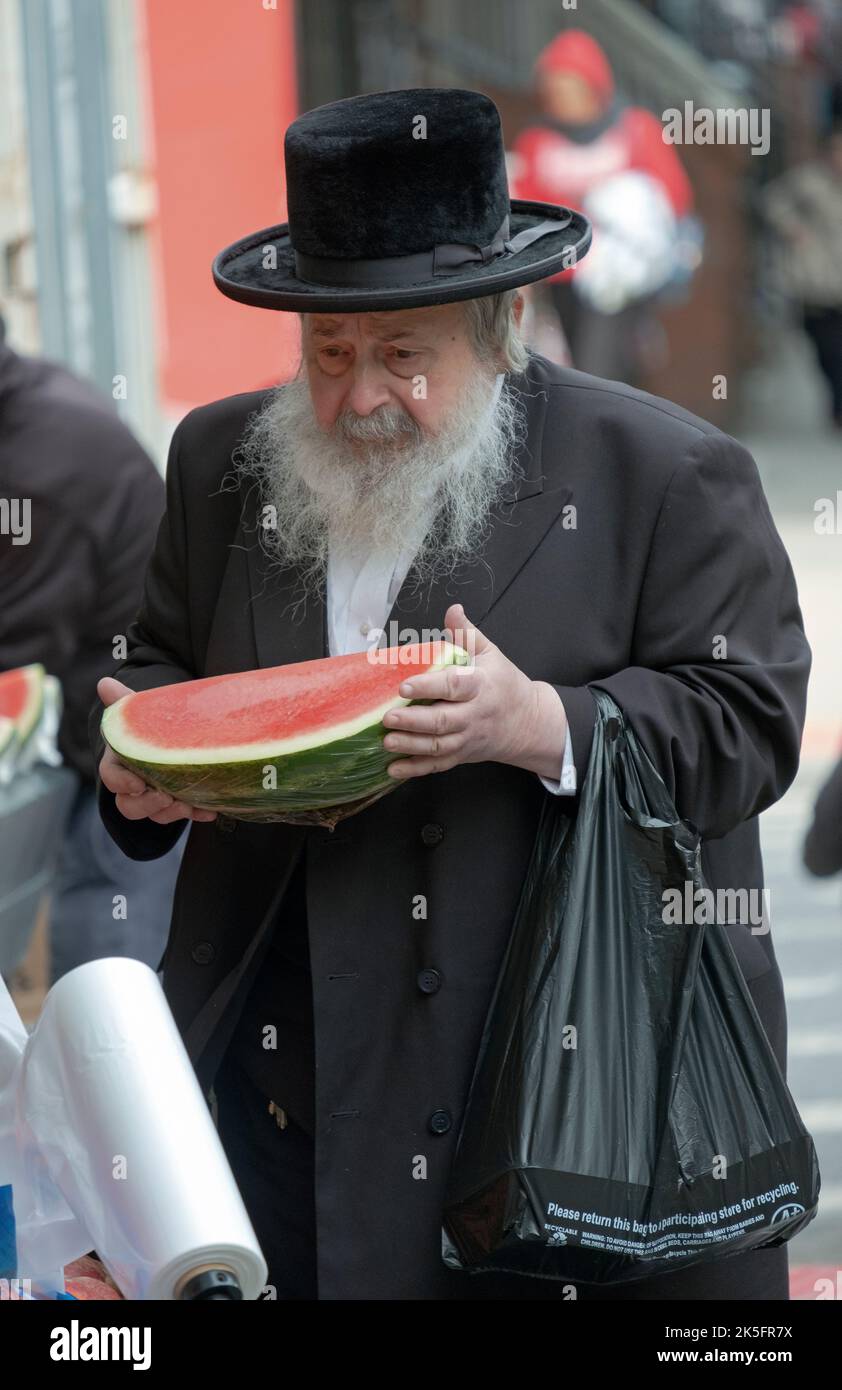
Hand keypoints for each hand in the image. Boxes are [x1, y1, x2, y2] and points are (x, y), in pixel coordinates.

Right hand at [97, 677, 216, 824]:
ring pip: (156, 815)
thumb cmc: (148, 723)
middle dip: (147, 805)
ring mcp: (153, 799)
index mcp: (118, 762)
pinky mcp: (175, 805)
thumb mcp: (138, 710)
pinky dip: (197, 814)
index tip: (138, 784)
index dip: (121, 783)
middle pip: (129, 806)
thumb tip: (104, 683)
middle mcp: (132, 786)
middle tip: (166, 797)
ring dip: (172, 813)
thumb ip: (123, 701)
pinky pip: (183, 815)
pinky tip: (211, 811)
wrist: (170, 735)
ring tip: (189, 804)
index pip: (110, 777)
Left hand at [381, 605, 566, 780]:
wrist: (528, 722)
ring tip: (387, 741)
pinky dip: (416, 769)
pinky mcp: (462, 755)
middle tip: (388, 717)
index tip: (405, 685)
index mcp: (480, 685)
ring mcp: (468, 738)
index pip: (455, 686)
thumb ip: (468, 634)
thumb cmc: (504, 684)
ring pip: (439, 746)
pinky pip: (438, 765)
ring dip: (411, 746)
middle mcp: (474, 715)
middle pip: (444, 721)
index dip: (429, 686)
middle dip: (414, 721)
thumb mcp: (491, 654)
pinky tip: (394, 769)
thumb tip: (453, 610)